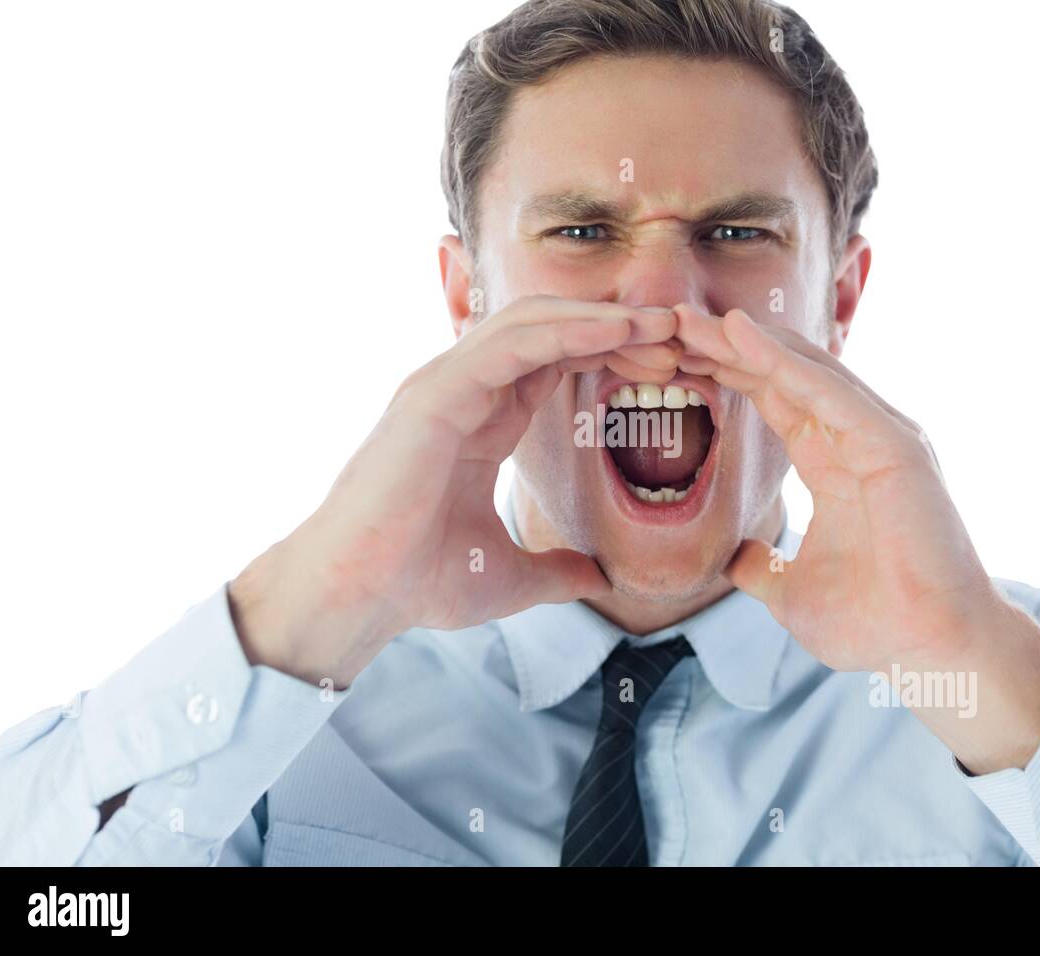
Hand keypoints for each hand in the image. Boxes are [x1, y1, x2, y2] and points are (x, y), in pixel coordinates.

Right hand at [230, 295, 679, 688]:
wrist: (356, 598)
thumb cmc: (417, 582)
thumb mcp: (510, 576)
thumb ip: (556, 571)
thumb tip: (600, 580)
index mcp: (486, 420)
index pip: (560, 363)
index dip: (616, 356)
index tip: (674, 369)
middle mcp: (468, 391)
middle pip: (556, 332)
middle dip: (620, 331)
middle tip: (683, 338)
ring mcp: (448, 384)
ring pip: (535, 323)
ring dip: (603, 320)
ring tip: (662, 325)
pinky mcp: (434, 392)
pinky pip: (510, 343)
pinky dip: (567, 329)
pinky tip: (617, 332)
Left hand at [673, 303, 1039, 771]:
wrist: (928, 651)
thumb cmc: (875, 622)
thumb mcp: (792, 592)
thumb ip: (763, 568)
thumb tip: (736, 560)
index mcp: (833, 461)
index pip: (773, 398)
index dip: (726, 372)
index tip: (673, 354)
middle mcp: (857, 437)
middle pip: (782, 374)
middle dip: (726, 346)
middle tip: (669, 320)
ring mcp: (879, 435)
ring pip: (803, 372)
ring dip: (746, 343)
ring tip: (692, 317)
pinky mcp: (895, 445)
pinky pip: (831, 393)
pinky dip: (786, 362)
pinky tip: (743, 337)